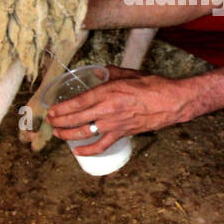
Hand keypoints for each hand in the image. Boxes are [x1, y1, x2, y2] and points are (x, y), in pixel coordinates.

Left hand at [45, 65, 191, 155]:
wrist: (172, 102)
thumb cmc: (153, 86)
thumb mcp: (130, 73)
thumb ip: (111, 72)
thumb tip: (96, 72)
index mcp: (108, 91)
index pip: (78, 102)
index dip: (62, 108)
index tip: (52, 110)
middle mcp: (108, 109)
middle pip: (76, 119)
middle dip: (60, 121)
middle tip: (51, 121)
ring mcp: (114, 124)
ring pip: (84, 133)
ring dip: (67, 134)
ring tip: (58, 133)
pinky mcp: (122, 134)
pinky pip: (101, 145)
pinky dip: (88, 151)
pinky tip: (77, 151)